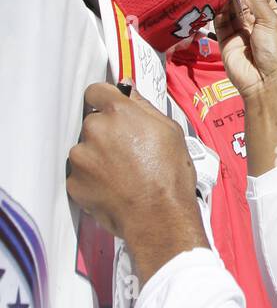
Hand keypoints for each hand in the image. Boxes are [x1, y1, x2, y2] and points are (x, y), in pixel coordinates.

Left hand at [67, 84, 206, 283]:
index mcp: (118, 112)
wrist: (159, 218)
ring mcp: (81, 157)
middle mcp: (94, 130)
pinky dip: (93, 180)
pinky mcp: (74, 182)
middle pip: (92, 123)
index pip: (95, 91)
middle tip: (127, 153)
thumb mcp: (170, 131)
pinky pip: (80, 175)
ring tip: (121, 175)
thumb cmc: (170, 174)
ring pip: (85, 150)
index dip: (105, 101)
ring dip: (97, 157)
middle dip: (105, 134)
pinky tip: (113, 189)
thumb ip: (144, 107)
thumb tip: (128, 90)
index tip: (112, 113)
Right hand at [216, 0, 276, 102]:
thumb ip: (256, 2)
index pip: (263, 1)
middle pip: (244, 5)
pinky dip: (218, 15)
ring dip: (226, 2)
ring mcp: (240, 35)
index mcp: (272, 22)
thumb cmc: (274, 52)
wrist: (263, 82)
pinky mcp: (226, 43)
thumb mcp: (271, 21)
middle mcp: (256, 27)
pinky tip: (216, 4)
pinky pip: (220, 26)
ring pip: (231, 13)